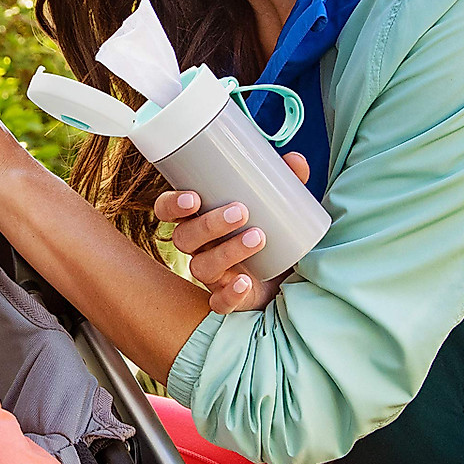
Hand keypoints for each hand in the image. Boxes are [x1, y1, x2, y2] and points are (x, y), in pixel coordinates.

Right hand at [155, 153, 310, 314]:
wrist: (288, 273)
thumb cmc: (269, 230)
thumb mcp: (275, 205)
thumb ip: (283, 183)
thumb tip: (296, 160)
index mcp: (198, 219)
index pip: (167, 210)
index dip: (172, 205)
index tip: (194, 197)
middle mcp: (198, 248)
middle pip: (185, 238)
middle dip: (209, 224)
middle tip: (241, 211)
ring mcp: (211, 275)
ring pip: (202, 267)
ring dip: (227, 252)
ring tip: (258, 237)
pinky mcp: (227, 298)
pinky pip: (218, 302)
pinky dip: (229, 294)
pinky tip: (242, 282)